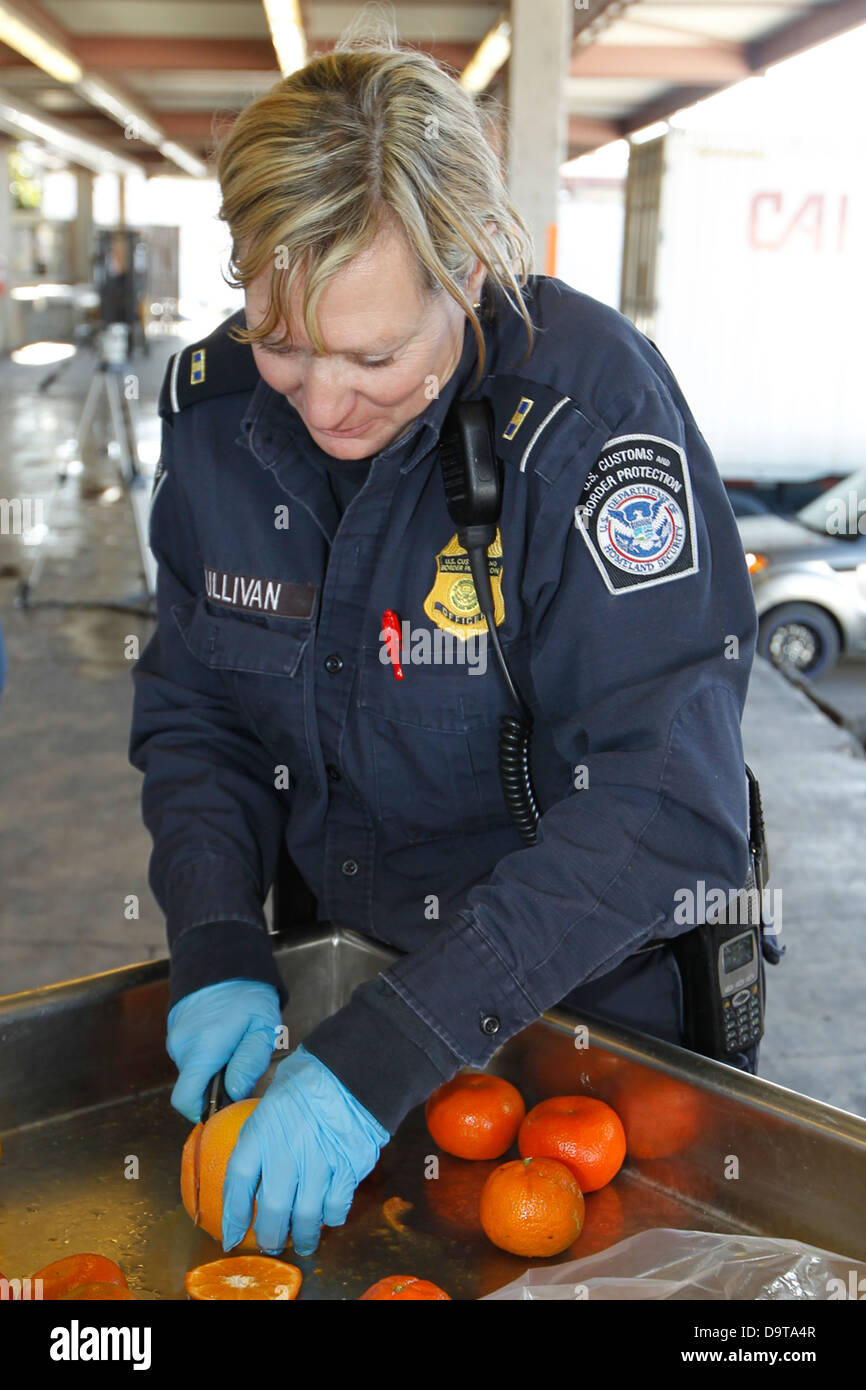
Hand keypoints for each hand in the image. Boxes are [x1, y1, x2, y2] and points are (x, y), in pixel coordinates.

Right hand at [166, 979, 281, 1122]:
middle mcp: (181, 1046)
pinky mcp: (176, 1028)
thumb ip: (249, 1064)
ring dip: (213, 1065)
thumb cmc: (248, 994)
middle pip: (193, 1085)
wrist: (225, 957)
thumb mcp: (262, 1029)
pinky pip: (190, 1052)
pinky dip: (205, 1052)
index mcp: (201, 1050)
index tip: (224, 1104)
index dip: (203, 1110)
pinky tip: (222, 1033)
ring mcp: (175, 1036)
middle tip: (241, 1061)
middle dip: (217, 1082)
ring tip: (234, 1042)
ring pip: (193, 1068)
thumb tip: (235, 1094)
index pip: (185, 1100)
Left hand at [221, 1045, 388, 1256]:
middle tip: (271, 1244)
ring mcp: (319, 1164)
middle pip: (271, 1211)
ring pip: (305, 1217)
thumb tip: (256, 1153)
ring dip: (302, 1236)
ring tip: (302, 1243)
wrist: (355, 1066)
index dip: (232, 1215)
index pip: (237, 1184)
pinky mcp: (349, 1168)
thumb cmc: (311, 1075)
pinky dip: (331, 1217)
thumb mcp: (273, 1096)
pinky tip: (329, 1217)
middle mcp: (286, 1154)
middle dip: (269, 1236)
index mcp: (261, 1132)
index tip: (230, 1236)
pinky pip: (336, 1206)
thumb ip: (263, 1130)